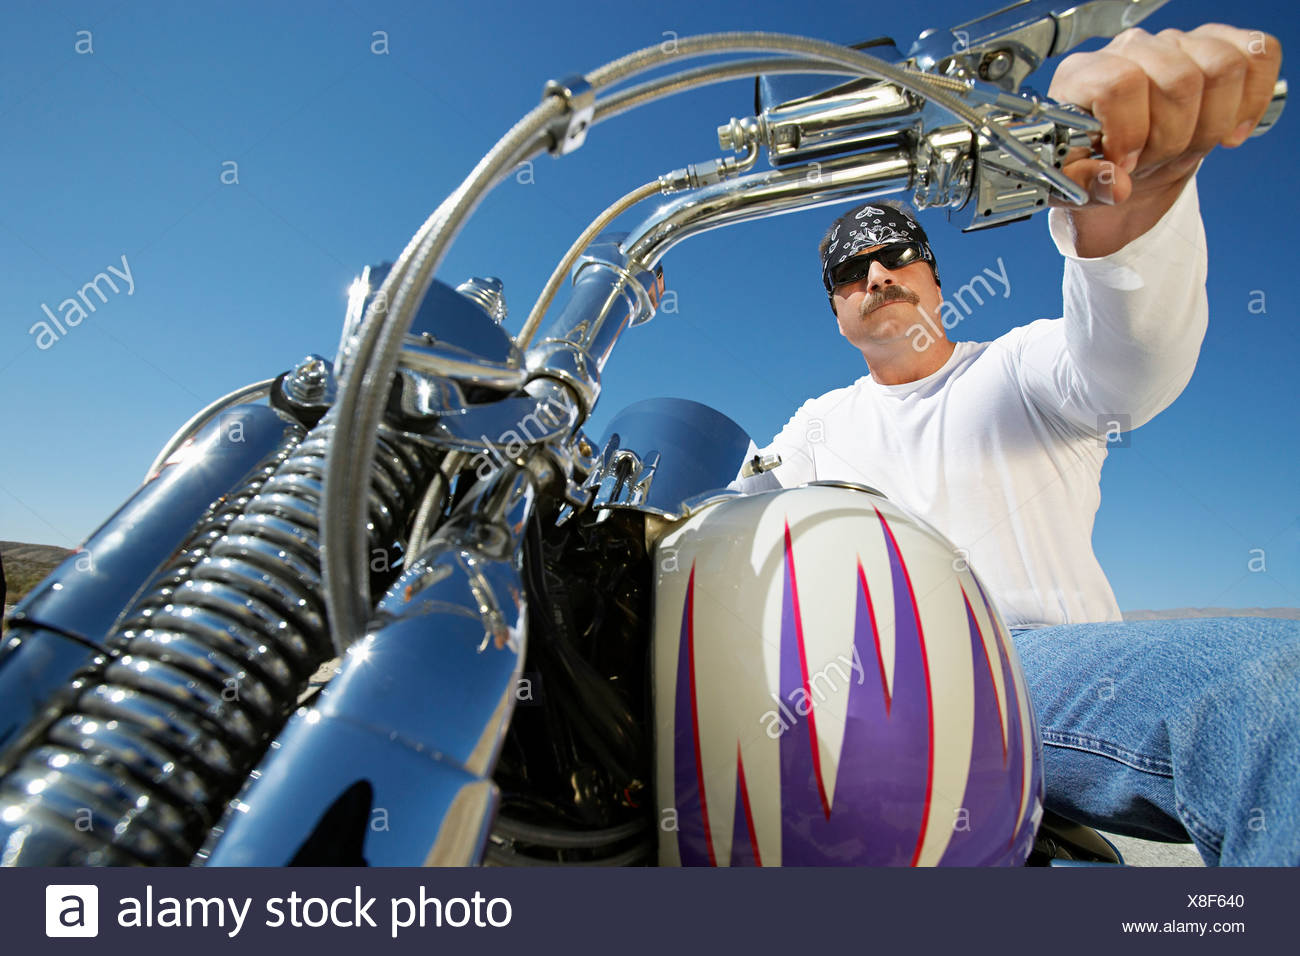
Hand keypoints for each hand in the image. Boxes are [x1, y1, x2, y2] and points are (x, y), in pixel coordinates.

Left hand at [1050, 24, 1281, 206]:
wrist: (1122, 167)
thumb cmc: (1095, 168)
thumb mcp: (1074, 187)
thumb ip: (1086, 186)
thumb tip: (1116, 183)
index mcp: (1084, 75)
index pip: (1122, 83)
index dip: (1131, 131)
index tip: (1127, 164)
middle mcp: (1131, 49)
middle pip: (1180, 80)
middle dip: (1173, 138)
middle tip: (1155, 160)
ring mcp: (1178, 44)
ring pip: (1222, 67)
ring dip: (1211, 123)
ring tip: (1187, 147)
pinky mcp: (1218, 48)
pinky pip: (1258, 55)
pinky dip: (1253, 99)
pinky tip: (1229, 131)